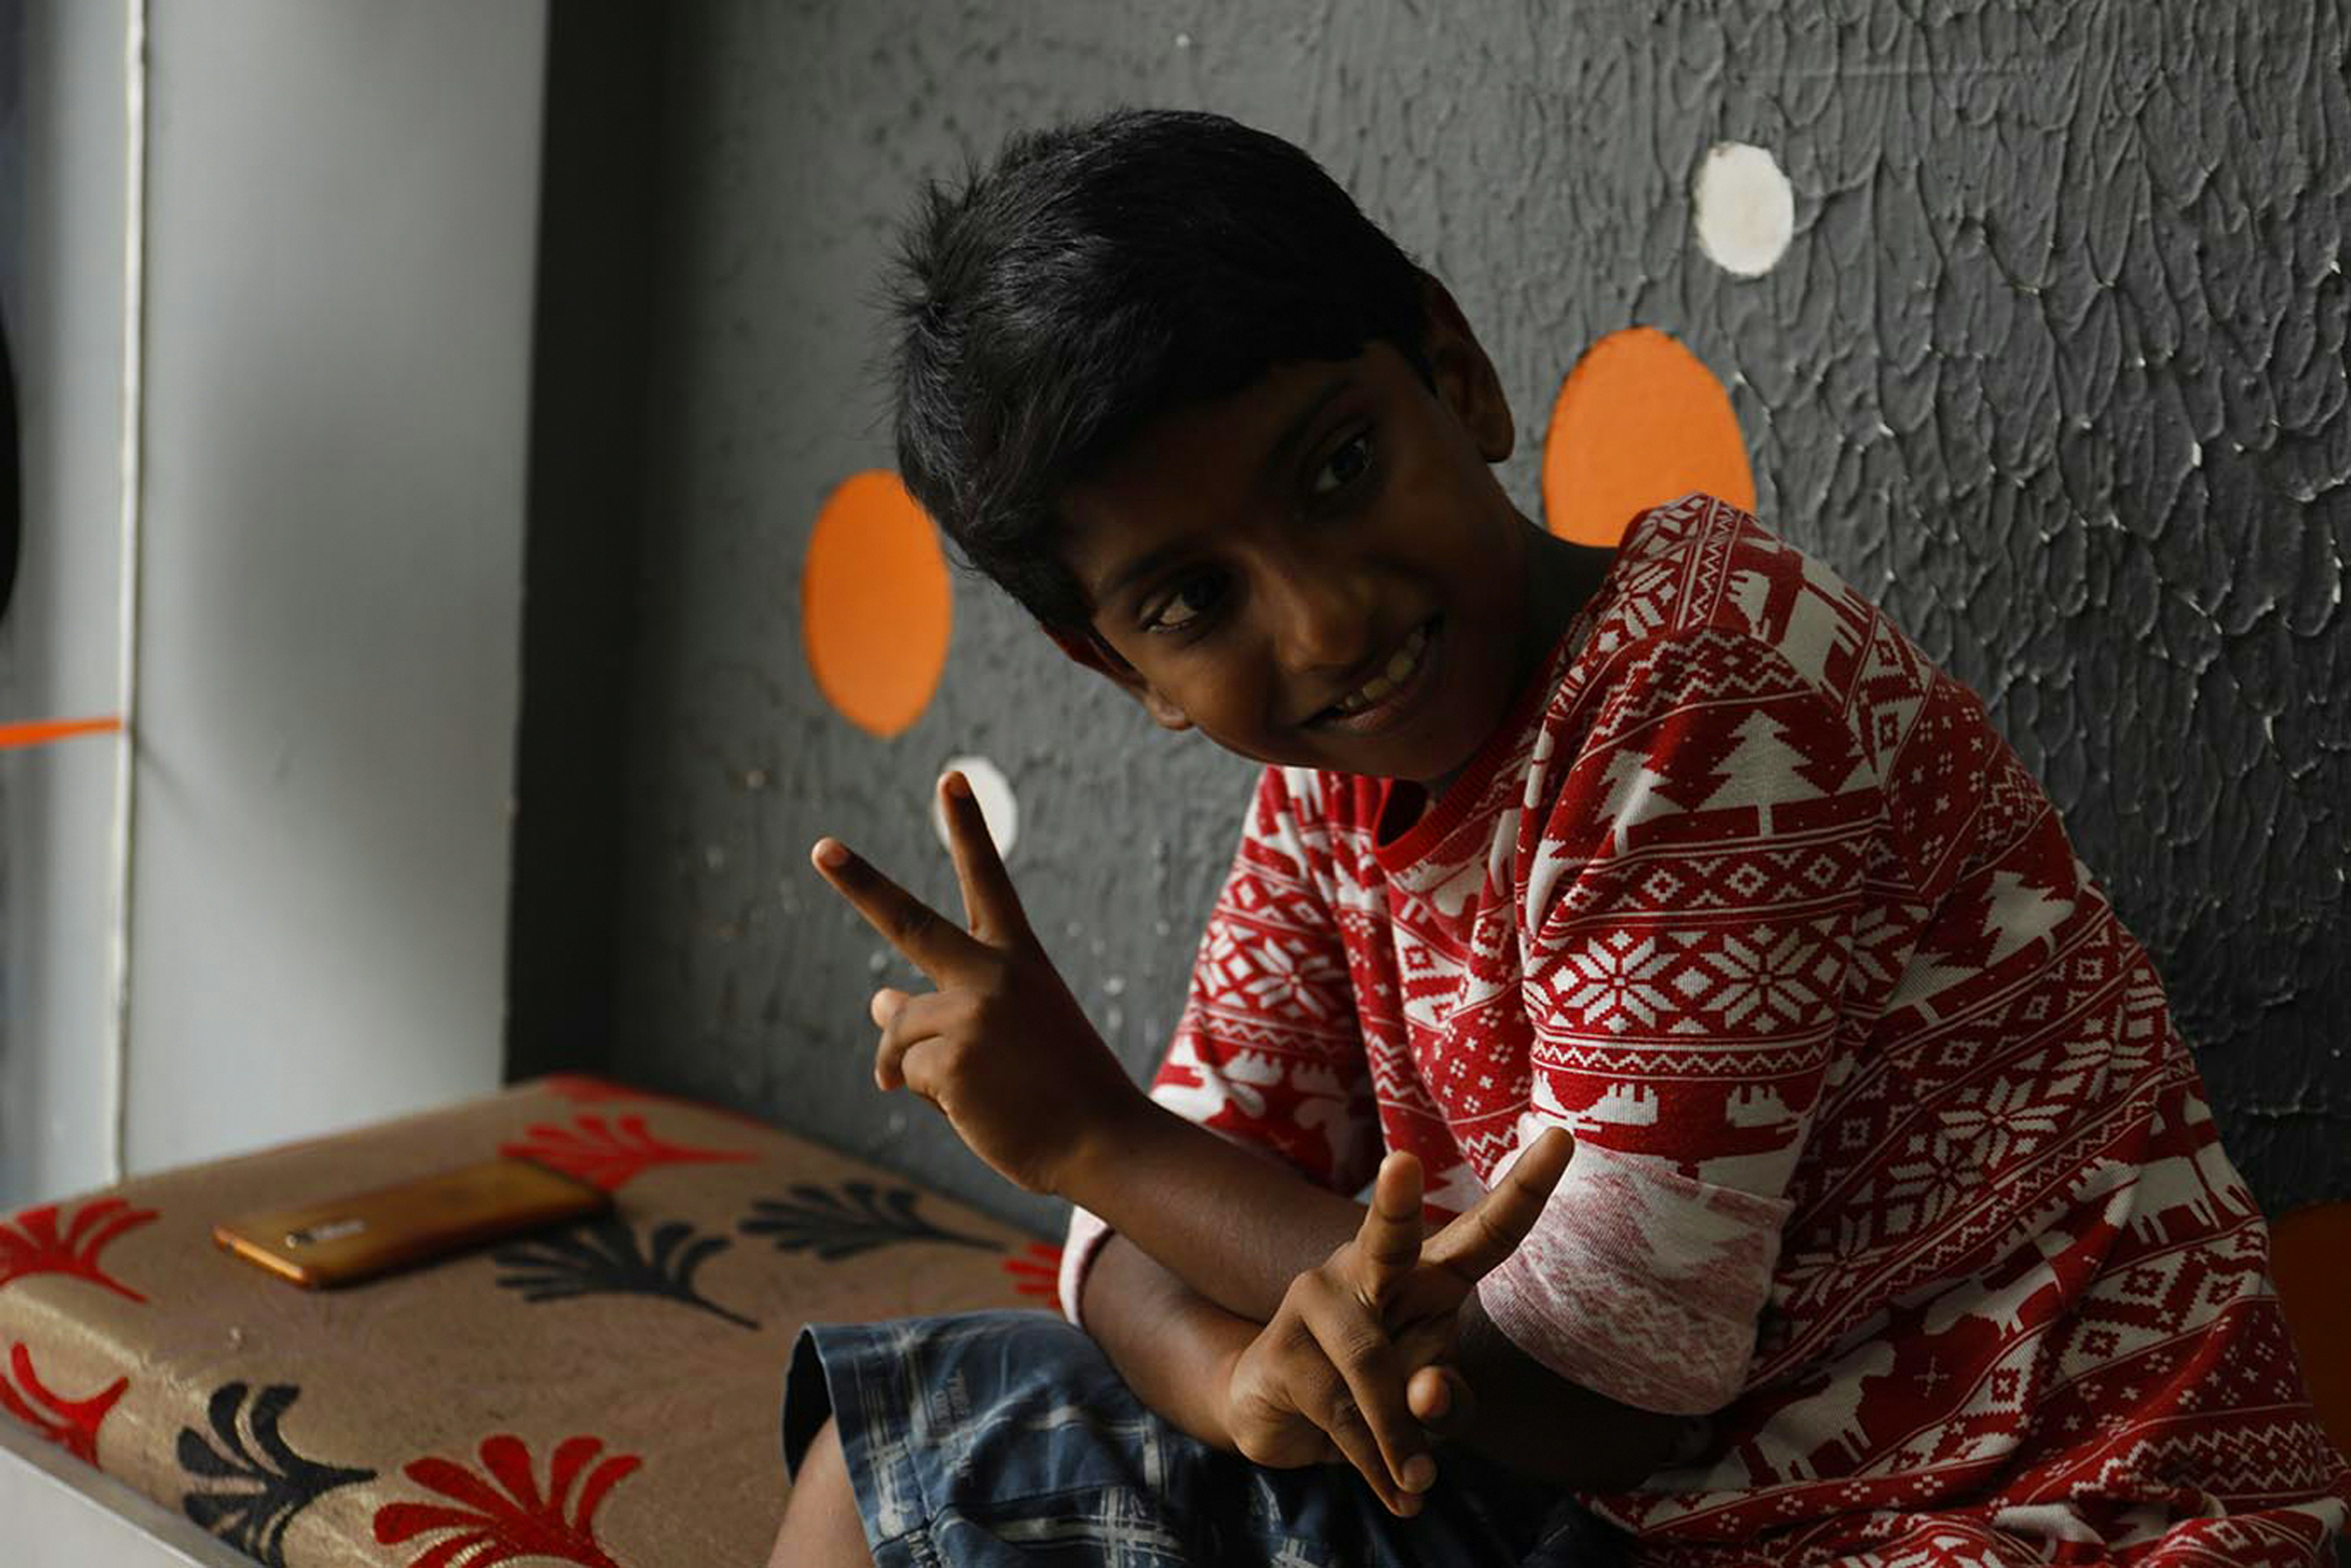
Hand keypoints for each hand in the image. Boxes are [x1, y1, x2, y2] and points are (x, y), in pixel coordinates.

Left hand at [810, 772, 1146, 1194]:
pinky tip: (978, 1110)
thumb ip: (949, 1007)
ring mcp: (970, 1012)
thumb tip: (876, 1000)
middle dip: (860, 882)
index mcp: (1020, 960)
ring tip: (978, 1093)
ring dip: (913, 1067)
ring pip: (899, 1029)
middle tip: (821, 848)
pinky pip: (903, 1074)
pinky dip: (928, 1098)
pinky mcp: (949, 1058)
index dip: (968, 829)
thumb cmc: (1059, 1091)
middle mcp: (993, 974)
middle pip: (909, 921)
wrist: (1103, 1143)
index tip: (950, 780)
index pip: (988, 882)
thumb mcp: (1010, 1034)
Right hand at [1218, 1128, 1573, 1514]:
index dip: (1526, 1190)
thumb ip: (1448, 1396)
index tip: (1566, 1139)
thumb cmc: (1375, 1387)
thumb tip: (1428, 1393)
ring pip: (1374, 1369)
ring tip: (1420, 1481)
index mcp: (1424, 1272)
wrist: (1277, 1409)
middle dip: (1396, 1202)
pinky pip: (1342, 1417)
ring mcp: (1316, 1302)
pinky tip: (1399, 1493)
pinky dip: (1376, 1464)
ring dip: (1402, 1437)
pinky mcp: (1281, 1353)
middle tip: (1403, 1163)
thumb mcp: (1428, 1393)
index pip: (1484, 1232)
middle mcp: (1366, 1270)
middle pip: (1388, 1236)